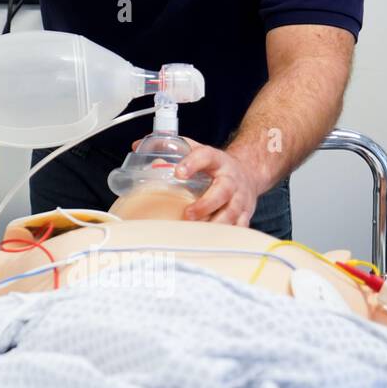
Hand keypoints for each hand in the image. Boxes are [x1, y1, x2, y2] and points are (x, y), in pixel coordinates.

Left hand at [133, 135, 260, 225]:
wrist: (248, 172)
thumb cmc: (213, 165)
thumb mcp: (196, 150)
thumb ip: (169, 147)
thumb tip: (137, 146)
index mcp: (216, 160)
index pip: (205, 156)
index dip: (192, 163)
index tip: (178, 172)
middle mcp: (231, 178)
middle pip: (222, 191)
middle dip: (205, 205)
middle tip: (188, 214)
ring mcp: (240, 197)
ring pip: (231, 213)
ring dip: (214, 224)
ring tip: (195, 231)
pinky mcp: (246, 213)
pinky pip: (239, 227)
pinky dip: (226, 235)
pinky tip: (210, 241)